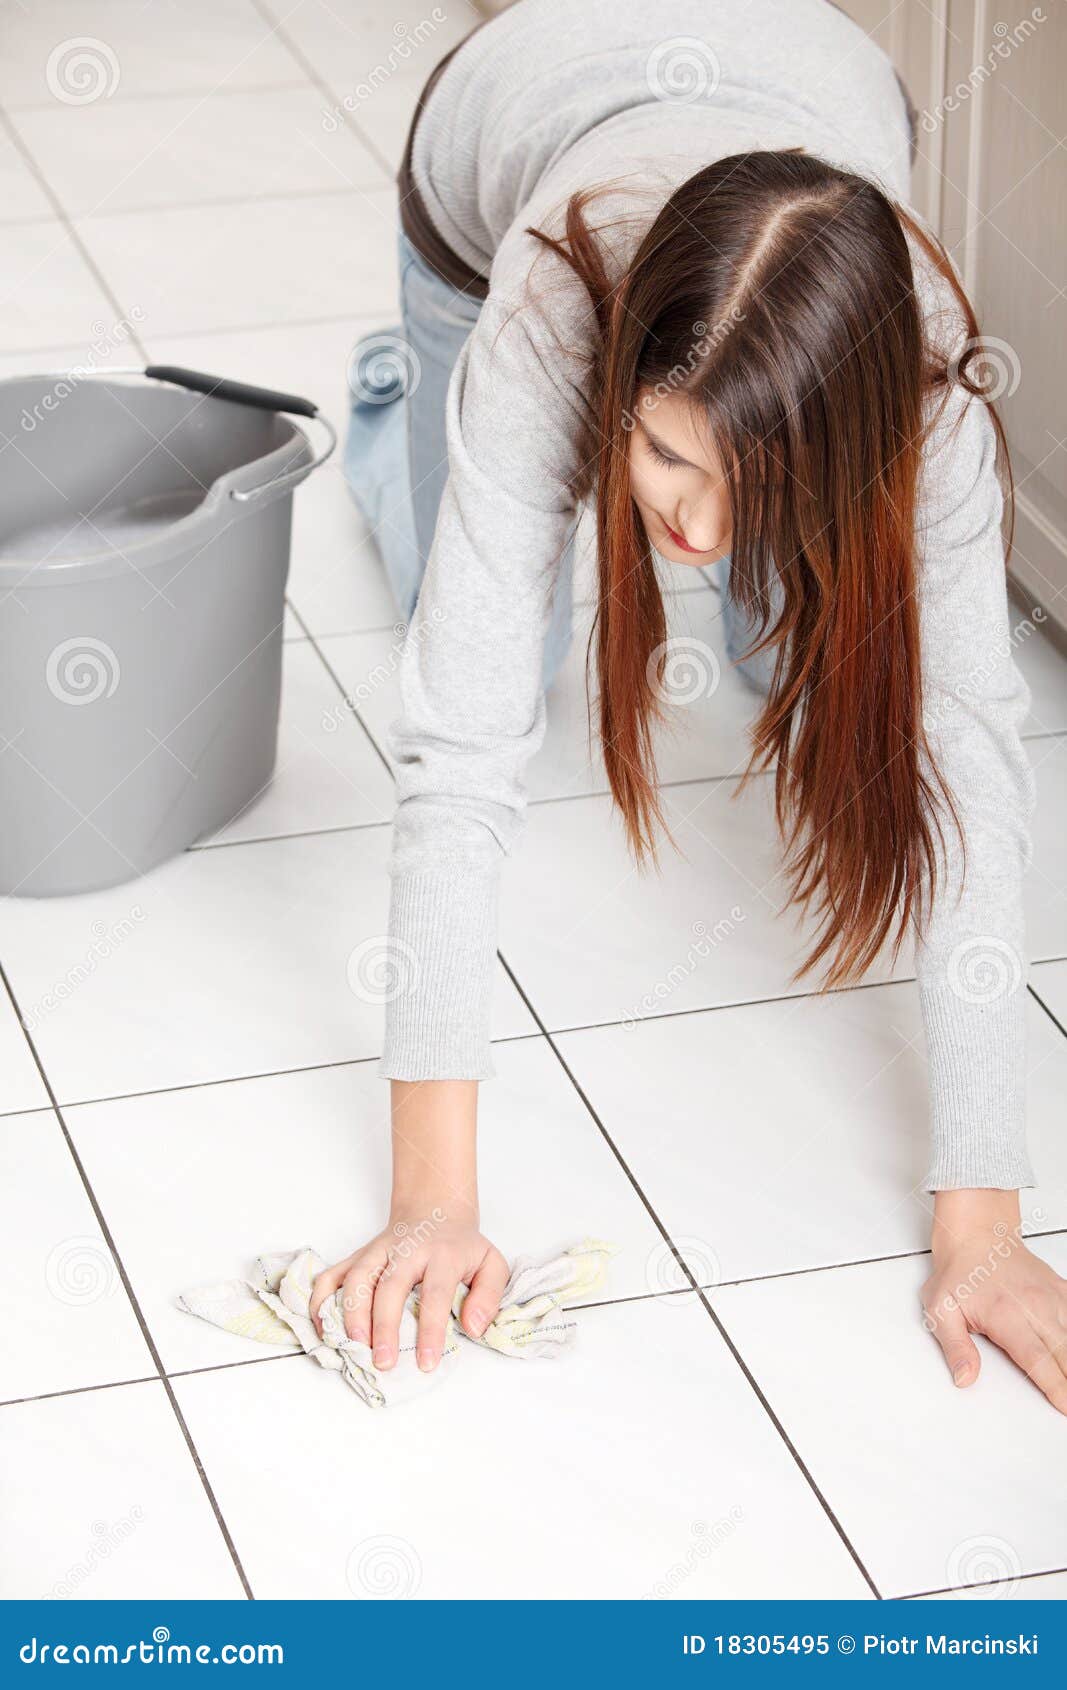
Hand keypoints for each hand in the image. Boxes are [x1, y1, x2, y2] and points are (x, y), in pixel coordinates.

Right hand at [309, 1197, 509, 1373]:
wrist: (434, 1210)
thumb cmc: (461, 1247)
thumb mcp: (491, 1264)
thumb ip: (489, 1296)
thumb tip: (472, 1328)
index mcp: (442, 1254)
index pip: (436, 1292)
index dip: (430, 1329)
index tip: (427, 1363)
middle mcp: (406, 1250)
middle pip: (390, 1286)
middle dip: (384, 1326)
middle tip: (383, 1362)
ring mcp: (377, 1251)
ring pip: (356, 1277)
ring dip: (351, 1313)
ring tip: (354, 1347)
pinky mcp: (357, 1255)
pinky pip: (331, 1274)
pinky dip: (320, 1300)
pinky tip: (324, 1329)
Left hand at [921, 1189, 1066, 1414]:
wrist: (976, 1234)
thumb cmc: (959, 1271)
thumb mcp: (940, 1309)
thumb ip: (955, 1347)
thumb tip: (964, 1377)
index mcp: (1006, 1315)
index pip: (1037, 1360)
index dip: (1056, 1387)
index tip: (1065, 1406)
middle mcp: (1034, 1306)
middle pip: (1064, 1352)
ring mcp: (1051, 1297)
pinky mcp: (1061, 1290)